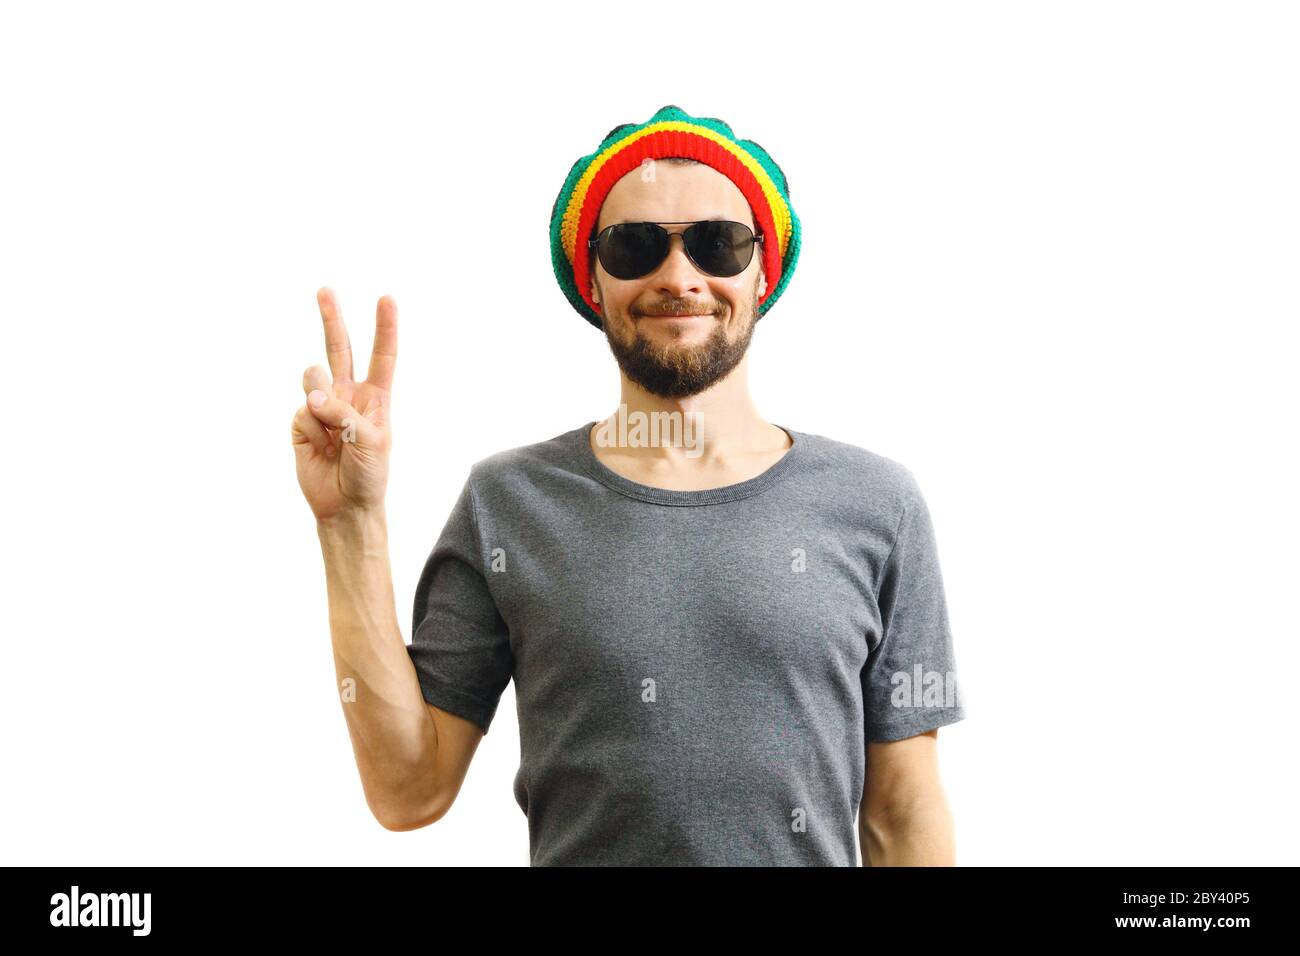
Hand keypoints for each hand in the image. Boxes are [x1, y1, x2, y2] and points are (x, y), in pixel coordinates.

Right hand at [291, 288, 396, 521]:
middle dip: (332, 319)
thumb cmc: (369, 475)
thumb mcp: (372, 442)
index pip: (382, 357)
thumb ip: (345, 413)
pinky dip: (312, 430)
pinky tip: (320, 448)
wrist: (345, 505)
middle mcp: (348, 395)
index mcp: (375, 397)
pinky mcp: (301, 422)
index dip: (384, 328)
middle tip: (325, 290)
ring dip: (322, 400)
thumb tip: (312, 395)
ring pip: (314, 379)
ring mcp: (322, 407)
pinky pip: (302, 412)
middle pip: (339, 349)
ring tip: (333, 431)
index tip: (386, 299)